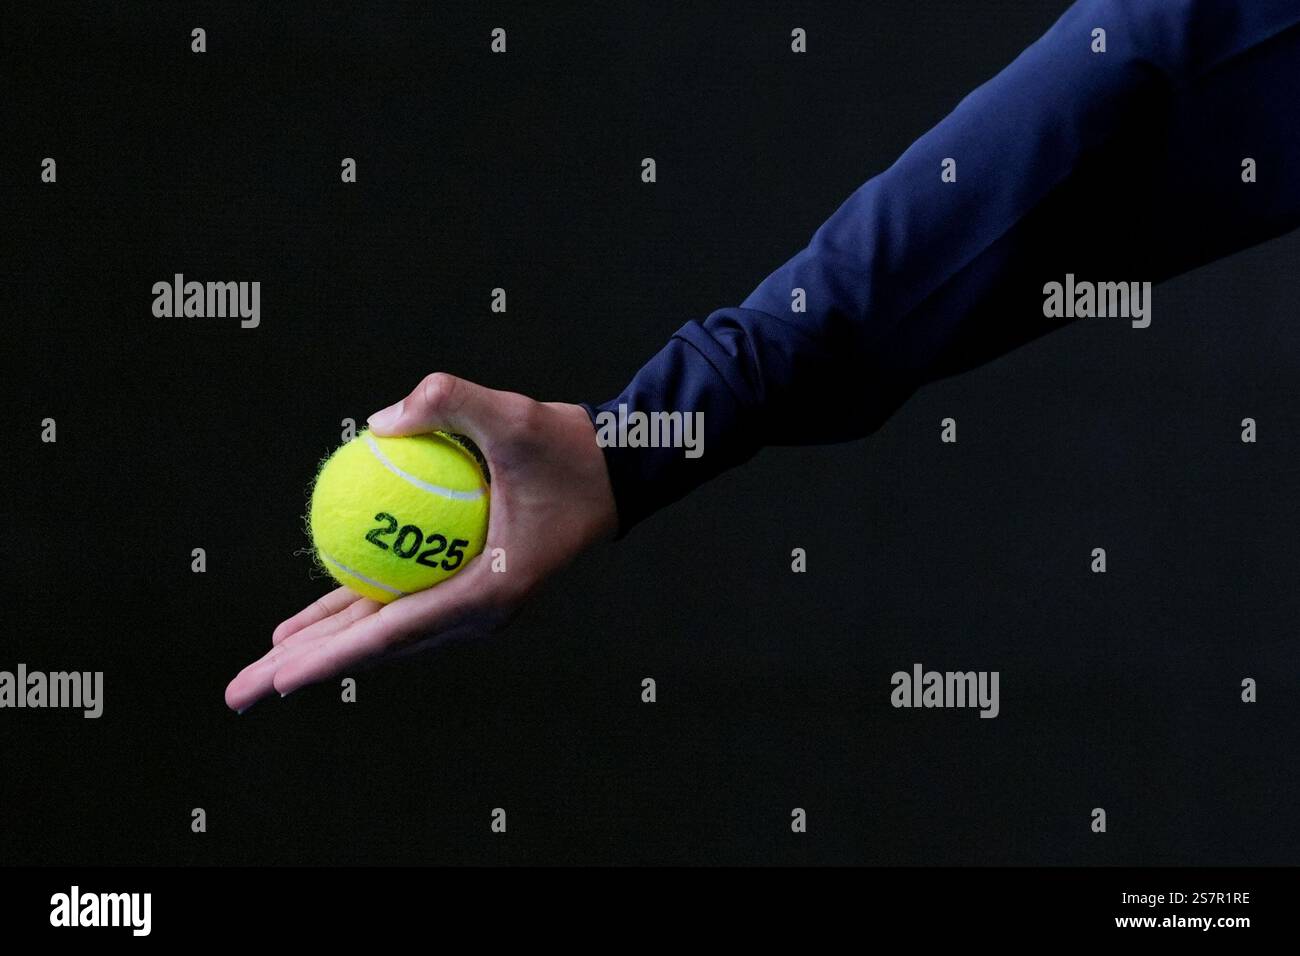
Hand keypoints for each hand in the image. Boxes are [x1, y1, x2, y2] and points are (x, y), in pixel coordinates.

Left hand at [224, 373, 617, 711]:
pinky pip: (398, 604)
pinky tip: (313, 620)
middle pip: (376, 647)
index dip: (332, 655)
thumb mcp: (513, 415)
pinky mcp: (467, 587)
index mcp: (487, 592)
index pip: (394, 630)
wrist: (616, 471)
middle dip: (305, 673)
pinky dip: (353, 614)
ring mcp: (470, 603)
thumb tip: (376, 423)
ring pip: (382, 632)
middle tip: (240, 693)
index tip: (279, 675)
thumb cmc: (568, 449)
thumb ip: (447, 403)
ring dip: (324, 649)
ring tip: (262, 667)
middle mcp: (476, 613)